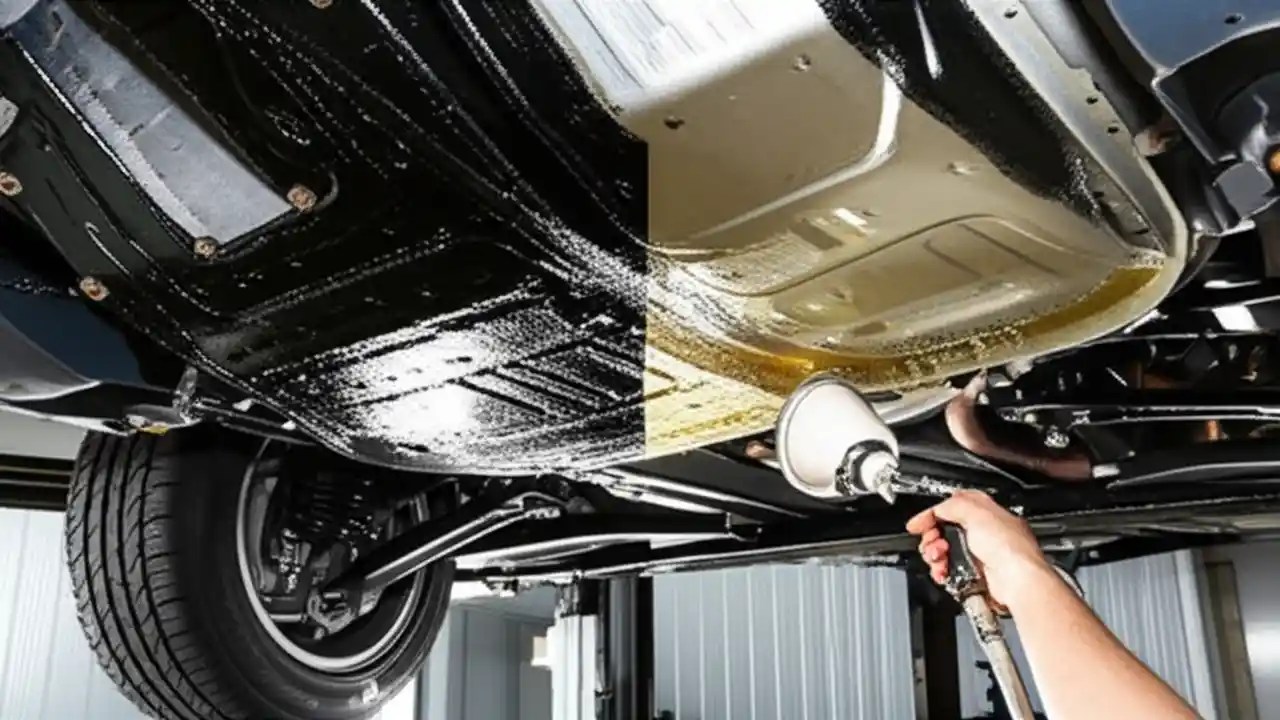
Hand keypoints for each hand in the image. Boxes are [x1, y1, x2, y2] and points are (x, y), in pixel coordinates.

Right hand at [906, 490, 1055, 611]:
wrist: (1018, 581)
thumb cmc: (1009, 547)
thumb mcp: (976, 512)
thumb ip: (952, 505)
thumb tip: (936, 511)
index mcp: (987, 514)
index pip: (954, 508)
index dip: (934, 514)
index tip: (919, 523)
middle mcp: (984, 535)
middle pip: (944, 531)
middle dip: (931, 537)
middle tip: (932, 542)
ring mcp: (979, 557)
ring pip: (944, 553)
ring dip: (934, 556)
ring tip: (938, 558)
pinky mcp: (974, 576)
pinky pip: (949, 572)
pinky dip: (941, 572)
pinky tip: (942, 572)